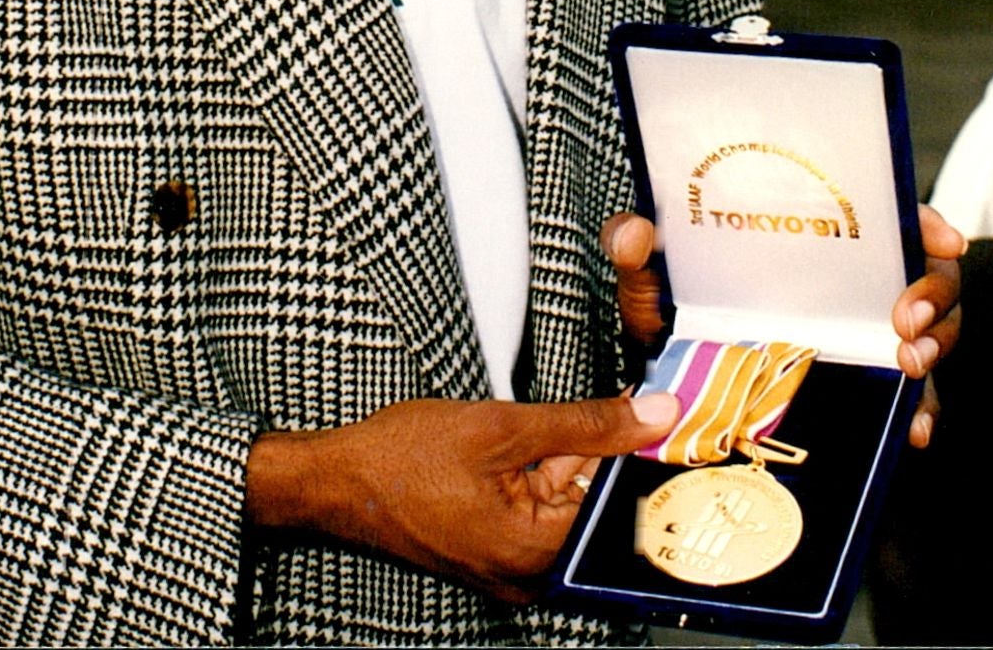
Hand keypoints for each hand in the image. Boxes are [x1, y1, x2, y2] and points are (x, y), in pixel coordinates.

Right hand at [245, 390, 679, 604]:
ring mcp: (510, 571)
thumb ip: (587, 423)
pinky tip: (508, 456)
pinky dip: (535, 480)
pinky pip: (538, 516)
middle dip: (586, 457)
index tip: (640, 416)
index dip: (627, 453)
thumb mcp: (502, 426)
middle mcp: (529, 576)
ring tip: (518, 440)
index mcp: (537, 552)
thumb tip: (654, 415)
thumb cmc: (403, 457)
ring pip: (566, 507)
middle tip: (548, 425)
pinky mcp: (495, 556)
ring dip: (559, 465)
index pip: (617, 503)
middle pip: (593, 508)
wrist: (338, 479)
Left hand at [602, 204, 967, 447]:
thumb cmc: (675, 315)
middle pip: (926, 275)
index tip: (943, 239)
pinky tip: (914, 428)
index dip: (923, 221)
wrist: (679, 387)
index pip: (885, 217)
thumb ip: (634, 254)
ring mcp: (864, 337)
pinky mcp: (865, 388)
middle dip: (935, 294)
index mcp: (814, 241)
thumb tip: (635, 232)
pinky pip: (915, 398)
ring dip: (936, 347)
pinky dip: (922, 412)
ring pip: (934, 333)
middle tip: (905, 319)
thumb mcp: (651, 282)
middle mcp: (850, 284)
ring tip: (908, 365)